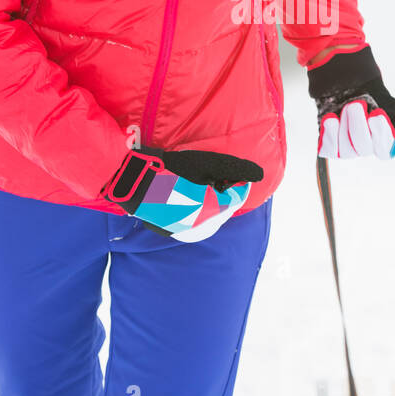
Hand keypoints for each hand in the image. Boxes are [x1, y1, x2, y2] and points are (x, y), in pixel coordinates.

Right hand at [101, 145, 263, 241]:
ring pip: (207, 221)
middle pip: (223, 211)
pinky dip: (192, 214)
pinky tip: (183, 200)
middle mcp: (201, 227)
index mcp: (213, 210)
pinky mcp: (169, 232)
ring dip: (209, 207)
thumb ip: (237, 169)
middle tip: (213, 180)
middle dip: (223, 196)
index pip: (238, 199)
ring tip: (199, 190)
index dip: (237, 183)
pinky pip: (188, 224)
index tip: (230, 174)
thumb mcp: (207, 163)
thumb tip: (260, 175)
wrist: (134, 180)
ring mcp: (183, 232)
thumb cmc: (172, 168)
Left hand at [307, 47, 394, 162]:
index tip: (377, 113)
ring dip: (345, 125)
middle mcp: (366, 142)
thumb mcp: (381, 97)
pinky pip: (329, 149)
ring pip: (347, 150)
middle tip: (357, 103)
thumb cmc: (361, 81)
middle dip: (359, 124)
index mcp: (382, 134)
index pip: (385, 150)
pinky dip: (330, 133)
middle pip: (364, 148)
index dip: (381, 136)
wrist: (337, 70)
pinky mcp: (330, 140)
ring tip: (344, 105)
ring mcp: (347, 143)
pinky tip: (331, 118)